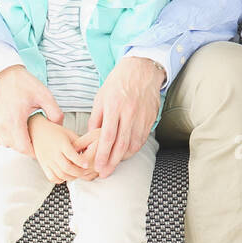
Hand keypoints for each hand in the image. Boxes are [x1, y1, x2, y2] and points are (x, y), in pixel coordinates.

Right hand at [0, 64, 63, 154]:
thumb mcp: (44, 95)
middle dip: (27, 145)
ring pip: (6, 143)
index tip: (41, 145)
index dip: (34, 150)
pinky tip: (15, 125)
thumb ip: (55, 113)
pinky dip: (7, 135)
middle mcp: (0, 125)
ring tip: (25, 129)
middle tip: (35, 135)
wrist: (1, 72)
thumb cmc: (22, 83)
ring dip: (16, 140)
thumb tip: (58, 126)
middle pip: (16, 147)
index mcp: (13, 120)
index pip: (24, 148)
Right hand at [29, 116, 98, 183]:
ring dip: (70, 177)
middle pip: (67, 167)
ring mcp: (47, 160)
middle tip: (85, 172)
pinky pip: (52, 177)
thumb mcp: (69, 133)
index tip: (87, 165)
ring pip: (60, 174)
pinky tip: (66, 176)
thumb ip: (79, 143)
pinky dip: (60, 180)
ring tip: (77, 174)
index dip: (80, 161)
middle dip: (78, 172)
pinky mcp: (43, 165)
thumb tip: (92, 152)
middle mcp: (54, 153)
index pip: (72, 155)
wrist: (37, 131)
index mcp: (62, 144)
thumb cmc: (56, 132)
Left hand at [87, 58, 162, 177]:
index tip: (98, 167)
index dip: (103, 154)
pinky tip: (126, 153)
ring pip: (133, 144)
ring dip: (123, 157)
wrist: (141, 69)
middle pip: (121, 144)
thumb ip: (96, 118)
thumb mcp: (101, 97)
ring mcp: (141, 116)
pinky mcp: (151, 118)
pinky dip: (134, 148)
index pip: (107, 136)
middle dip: (112, 162)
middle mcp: (129, 113)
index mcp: (113, 107)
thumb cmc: (118, 82)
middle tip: (104, 173)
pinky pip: (142, 138)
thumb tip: (90, 138)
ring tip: (114, 165)